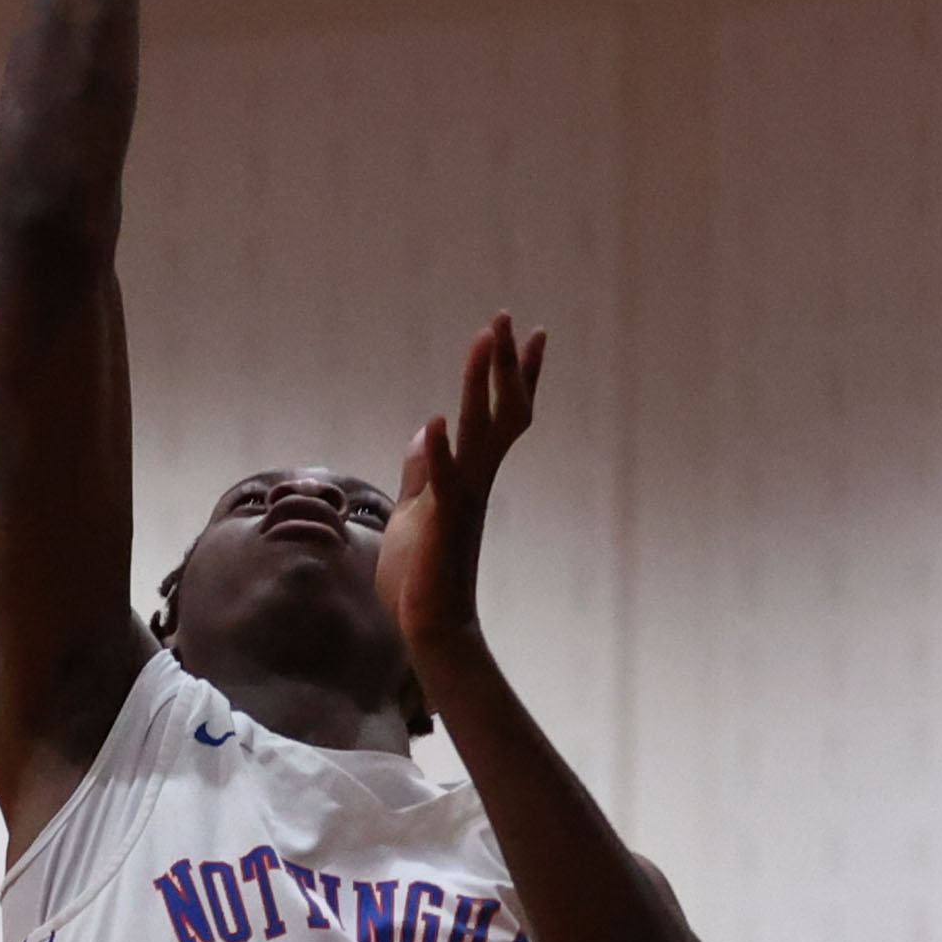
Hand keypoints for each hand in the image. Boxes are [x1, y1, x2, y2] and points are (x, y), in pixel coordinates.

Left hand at [376, 314, 546, 666]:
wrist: (427, 625)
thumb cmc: (420, 575)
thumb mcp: (413, 510)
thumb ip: (421, 472)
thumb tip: (425, 431)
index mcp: (469, 475)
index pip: (499, 414)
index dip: (515, 374)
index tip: (528, 332)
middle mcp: (476, 480)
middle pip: (498, 411)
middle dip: (503, 364)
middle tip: (507, 317)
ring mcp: (462, 499)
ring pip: (479, 432)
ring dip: (479, 386)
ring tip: (484, 342)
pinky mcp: (440, 522)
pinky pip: (443, 482)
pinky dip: (439, 452)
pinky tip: (433, 422)